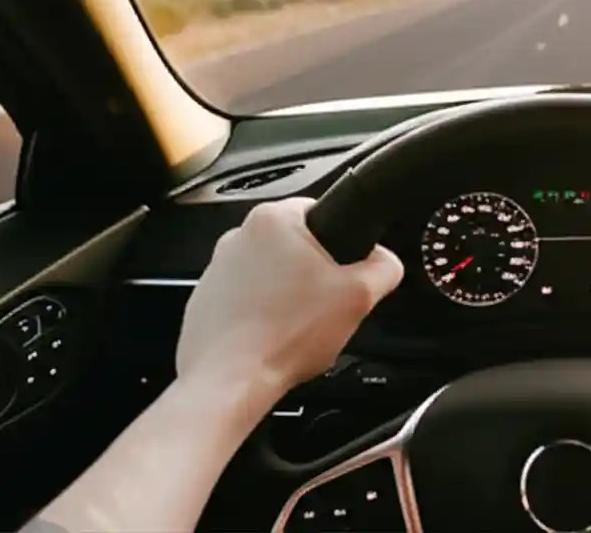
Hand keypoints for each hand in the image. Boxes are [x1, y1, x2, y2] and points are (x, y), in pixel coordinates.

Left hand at [176, 198, 403, 392]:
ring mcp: (216, 268)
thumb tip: (385, 262)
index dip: (343, 242)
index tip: (345, 272)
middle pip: (295, 246)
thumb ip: (384, 268)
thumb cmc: (287, 335)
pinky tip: (273, 337)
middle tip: (326, 304)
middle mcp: (238, 235)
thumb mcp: (360, 297)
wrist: (230, 381)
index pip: (321, 211)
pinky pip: (245, 299)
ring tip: (297, 326)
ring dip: (287, 294)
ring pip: (271, 273)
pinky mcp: (205, 299)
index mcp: (273, 220)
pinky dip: (261, 314)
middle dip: (314, 273)